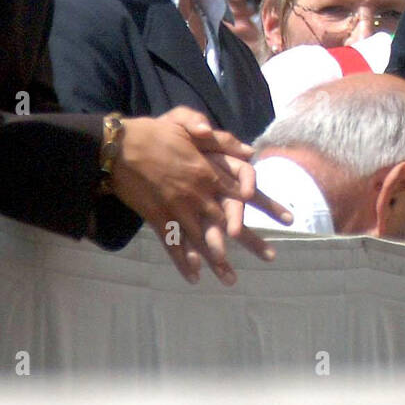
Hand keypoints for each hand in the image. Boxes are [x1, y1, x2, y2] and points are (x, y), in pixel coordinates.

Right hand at [109, 107, 289, 285]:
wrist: (117, 147)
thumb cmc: (154, 132)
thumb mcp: (188, 124)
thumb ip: (219, 139)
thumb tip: (249, 151)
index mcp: (209, 172)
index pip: (245, 193)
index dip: (268, 206)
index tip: (286, 219)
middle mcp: (198, 194)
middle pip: (229, 222)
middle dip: (251, 241)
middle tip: (271, 256)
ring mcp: (178, 208)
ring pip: (203, 240)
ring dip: (218, 261)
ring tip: (232, 280)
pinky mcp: (157, 218)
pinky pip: (173, 245)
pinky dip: (183, 262)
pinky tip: (193, 277)